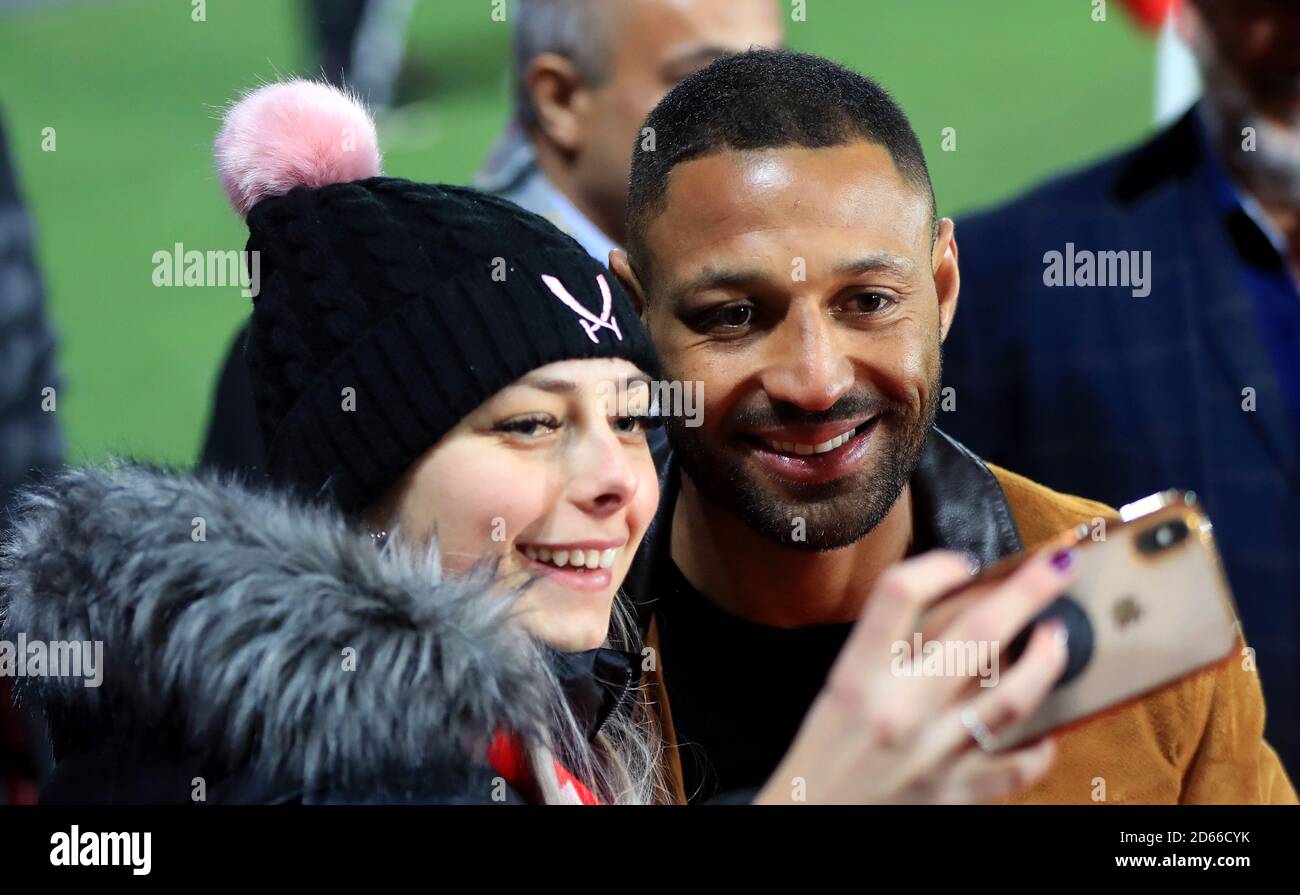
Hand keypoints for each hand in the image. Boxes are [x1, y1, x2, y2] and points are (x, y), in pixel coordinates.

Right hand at [755, 548, 1074, 803]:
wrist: (811, 828)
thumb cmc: (822, 756)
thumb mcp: (837, 692)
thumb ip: (884, 653)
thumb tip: (952, 609)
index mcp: (856, 677)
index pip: (900, 595)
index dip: (939, 565)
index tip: (964, 561)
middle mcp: (897, 710)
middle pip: (976, 632)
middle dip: (1027, 590)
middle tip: (1056, 565)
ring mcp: (932, 754)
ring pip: (1011, 696)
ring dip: (1046, 659)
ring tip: (1057, 634)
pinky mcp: (956, 794)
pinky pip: (1016, 766)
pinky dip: (1041, 743)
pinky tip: (1049, 723)